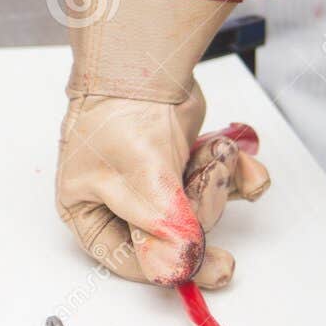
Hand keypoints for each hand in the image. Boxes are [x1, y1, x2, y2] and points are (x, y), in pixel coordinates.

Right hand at [55, 0, 268, 285]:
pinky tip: (236, 160)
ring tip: (211, 154)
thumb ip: (160, 227)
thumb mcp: (140, 179)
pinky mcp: (184, 164)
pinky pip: (218, 186)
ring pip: (200, 211)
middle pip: (171, 236)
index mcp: (89, 210)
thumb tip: (178, 265)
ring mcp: (156, 183)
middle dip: (198, 206)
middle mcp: (121, 202)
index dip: (166, 266)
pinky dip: (234, 172)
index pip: (127, 259)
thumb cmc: (120, 110)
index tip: (205, 268)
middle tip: (202, 179)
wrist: (145, 57)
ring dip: (217, 183)